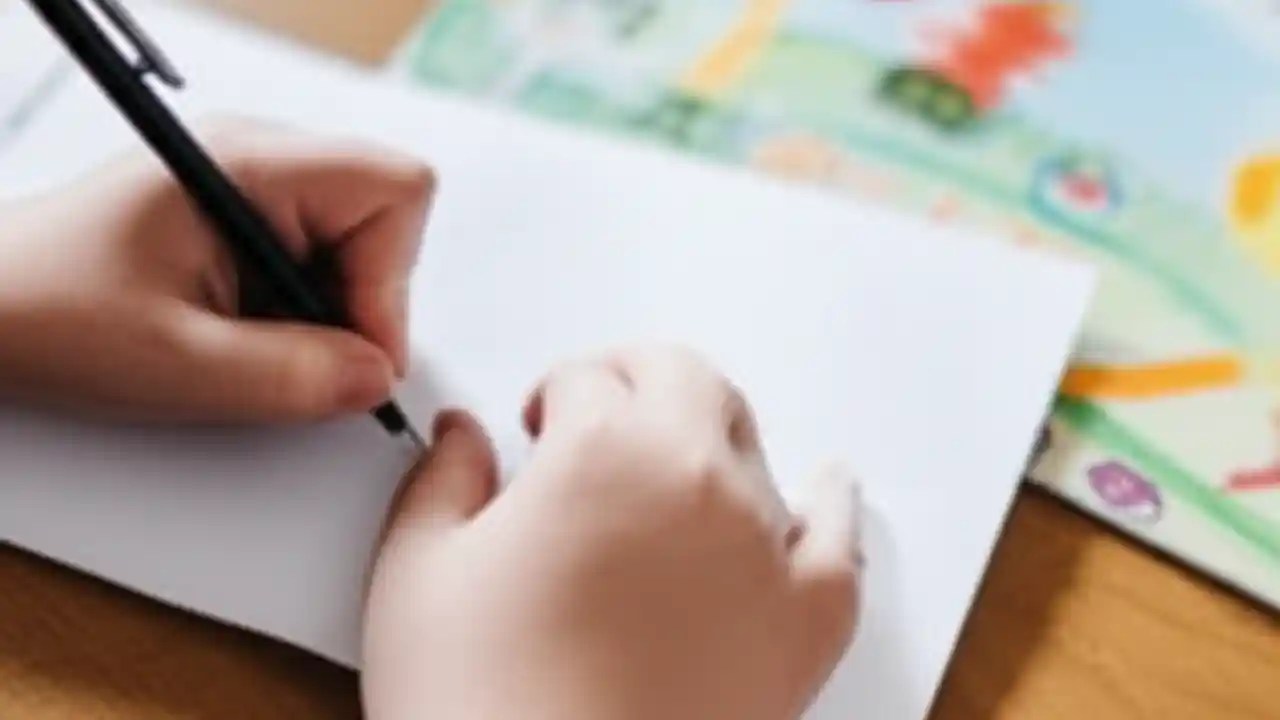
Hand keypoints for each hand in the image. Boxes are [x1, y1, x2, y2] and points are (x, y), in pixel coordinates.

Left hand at [0, 119, 432, 422]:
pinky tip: (252, 337)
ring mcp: (255, 189)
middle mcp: (259, 161)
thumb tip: (377, 378)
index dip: (394, 278)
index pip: (394, 188)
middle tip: (314, 357)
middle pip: (386, 216)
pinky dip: (307, 313)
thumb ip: (293, 376)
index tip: (360, 350)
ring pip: (360, 244)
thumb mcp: (179, 365)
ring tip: (263, 346)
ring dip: (334, 311)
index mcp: (247, 163)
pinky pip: (323, 262)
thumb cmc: (46, 315)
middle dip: (367, 298)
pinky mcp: (247, 222)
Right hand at [363, 347, 862, 719]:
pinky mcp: (804, 620)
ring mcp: (761, 547)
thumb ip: (440, 478)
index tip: (537, 424)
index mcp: (602, 450)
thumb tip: (460, 435)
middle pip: (683, 378)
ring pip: (750, 444)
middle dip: (633, 380)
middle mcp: (695, 480)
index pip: (586, 377)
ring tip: (670, 465)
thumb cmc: (479, 708)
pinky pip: (839, 539)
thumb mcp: (416, 573)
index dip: (552, 396)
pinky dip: (832, 504)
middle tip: (598, 416)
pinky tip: (828, 485)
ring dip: (704, 438)